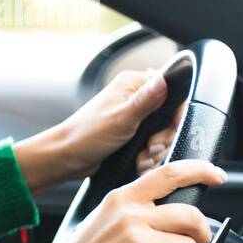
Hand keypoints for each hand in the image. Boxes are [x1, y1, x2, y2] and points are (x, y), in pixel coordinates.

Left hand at [12, 69, 177, 196]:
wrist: (66, 158)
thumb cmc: (86, 135)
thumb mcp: (121, 118)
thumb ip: (146, 100)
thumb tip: (165, 79)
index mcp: (132, 84)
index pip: (172, 89)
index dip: (176, 111)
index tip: (172, 127)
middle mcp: (134, 97)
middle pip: (169, 115)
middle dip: (164, 136)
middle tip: (152, 147)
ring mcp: (132, 116)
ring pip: (161, 133)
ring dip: (156, 150)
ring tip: (143, 158)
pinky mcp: (130, 134)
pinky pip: (150, 144)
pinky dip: (148, 156)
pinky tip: (140, 163)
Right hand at [15, 158, 225, 242]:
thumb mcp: (100, 223)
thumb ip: (131, 213)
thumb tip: (167, 217)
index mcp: (120, 199)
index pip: (168, 174)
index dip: (200, 171)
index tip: (216, 176)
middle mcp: (129, 214)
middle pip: (191, 215)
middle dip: (201, 236)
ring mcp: (135, 239)